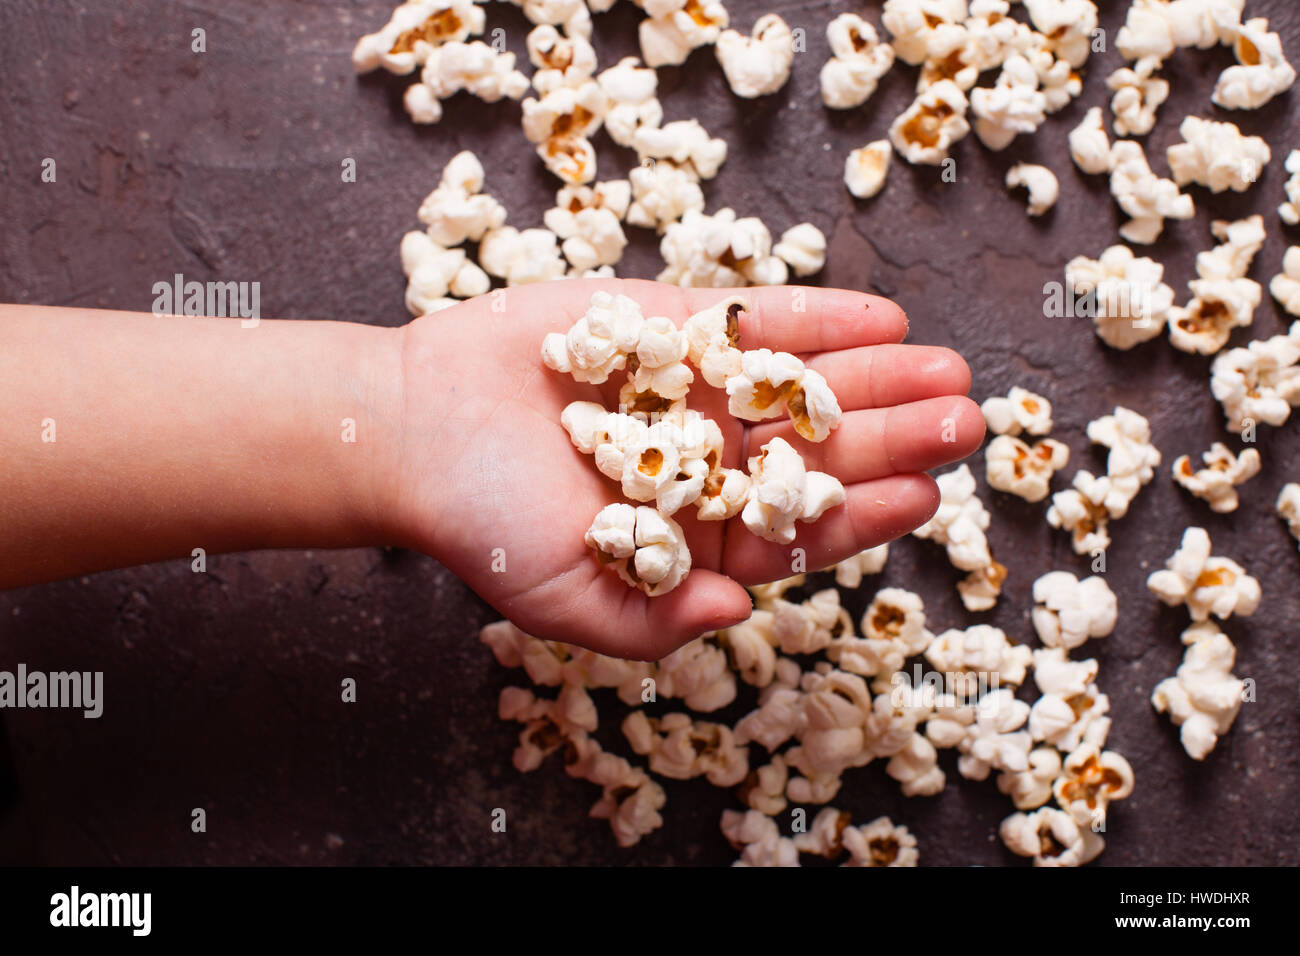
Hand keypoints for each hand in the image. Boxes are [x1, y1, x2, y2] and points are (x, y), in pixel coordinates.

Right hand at [387, 279, 983, 659]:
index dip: (862, 513)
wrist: (412, 429)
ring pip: (801, 385)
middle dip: (892, 437)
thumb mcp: (567, 599)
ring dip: (874, 377)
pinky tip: (879, 319)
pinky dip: (815, 319)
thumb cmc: (484, 525)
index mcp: (695, 535)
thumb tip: (743, 613)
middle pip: (816, 453)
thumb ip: (656, 617)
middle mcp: (708, 462)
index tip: (924, 496)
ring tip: (944, 368)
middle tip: (966, 421)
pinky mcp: (668, 327)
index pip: (797, 529)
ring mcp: (693, 391)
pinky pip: (754, 321)